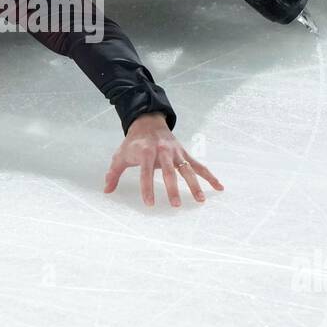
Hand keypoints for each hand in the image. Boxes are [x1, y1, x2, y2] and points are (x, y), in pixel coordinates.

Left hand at [104, 112, 223, 206]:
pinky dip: (210, 176)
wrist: (148, 122)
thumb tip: (106, 190)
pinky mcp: (185, 154)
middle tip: (176, 205)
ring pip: (187, 169)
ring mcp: (176, 153)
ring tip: (200, 201)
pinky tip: (219, 187)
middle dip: (173, 189)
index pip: (146, 173)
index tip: (150, 204)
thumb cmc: (134, 142)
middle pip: (169, 172)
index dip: (147, 188)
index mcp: (146, 152)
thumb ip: (113, 173)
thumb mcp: (120, 155)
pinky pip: (199, 166)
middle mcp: (163, 152)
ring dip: (195, 185)